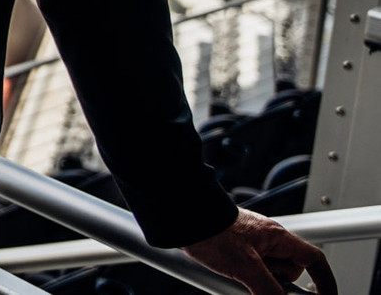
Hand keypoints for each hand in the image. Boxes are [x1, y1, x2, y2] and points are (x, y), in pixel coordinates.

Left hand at [182, 208, 336, 294]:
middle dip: (276, 280)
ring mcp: (251, 243)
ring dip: (254, 278)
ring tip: (232, 270)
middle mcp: (267, 239)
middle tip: (254, 278)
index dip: (324, 280)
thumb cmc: (211, 231)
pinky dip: (240, 276)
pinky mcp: (234, 248)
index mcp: (278, 237)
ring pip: (266, 272)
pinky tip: (222, 271)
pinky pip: (247, 270)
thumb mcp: (245, 266)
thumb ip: (269, 288)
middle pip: (288, 270)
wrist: (181, 218)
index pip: (313, 259)